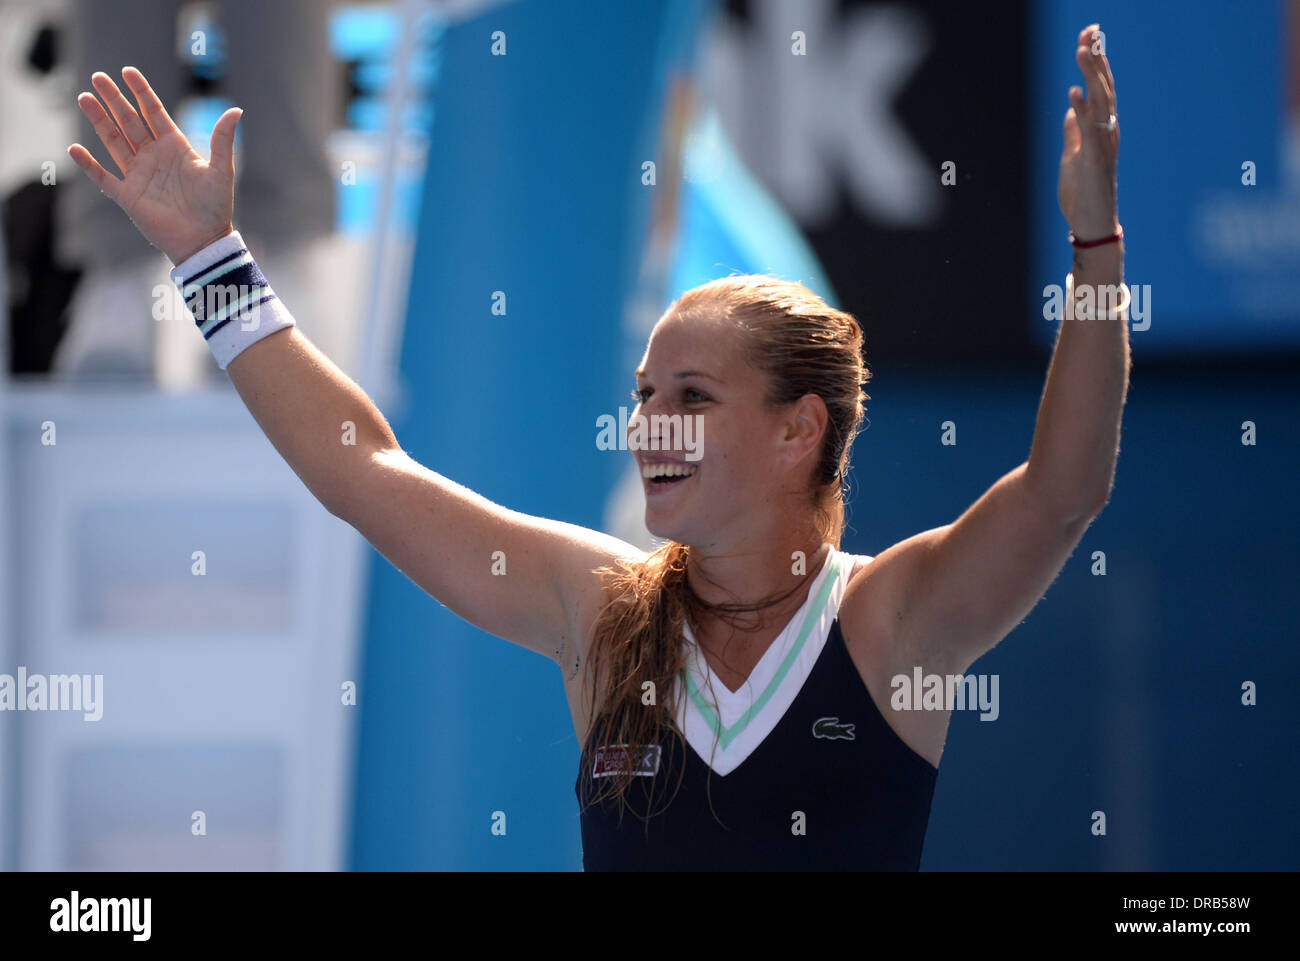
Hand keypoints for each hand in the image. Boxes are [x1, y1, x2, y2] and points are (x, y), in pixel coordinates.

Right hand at [67, 67, 241, 264]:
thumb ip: (223, 140)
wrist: (204, 241)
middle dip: (114, 99)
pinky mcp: (128, 196)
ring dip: (99, 121)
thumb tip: (236, 110)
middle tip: (98, 77)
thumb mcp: (221, 170)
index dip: (141, 91)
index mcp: (175, 147)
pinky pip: (103, 177)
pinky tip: (75, 149)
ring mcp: (139, 174)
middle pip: (129, 121)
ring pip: (114, 141)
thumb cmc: (215, 206)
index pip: (154, 112)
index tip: (127, 71)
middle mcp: (153, 156)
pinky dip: (89, 164)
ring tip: (85, 98)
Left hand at [1058, 24, 1119, 240]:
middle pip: (1104, 87)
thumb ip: (1074, 133)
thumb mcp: (1073, 156)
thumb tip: (1071, 110)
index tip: (1089, 35)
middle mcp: (1107, 132)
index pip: (1100, 87)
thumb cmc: (1083, 194)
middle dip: (1097, 58)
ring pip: (1101, 103)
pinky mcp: (1096, 161)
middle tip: (1090, 31)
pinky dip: (1082, 111)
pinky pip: (1090, 131)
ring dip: (1091, 75)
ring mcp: (1104, 145)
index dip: (1096, 61)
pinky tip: (1073, 92)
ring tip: (1081, 50)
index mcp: (1101, 128)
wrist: (1090, 225)